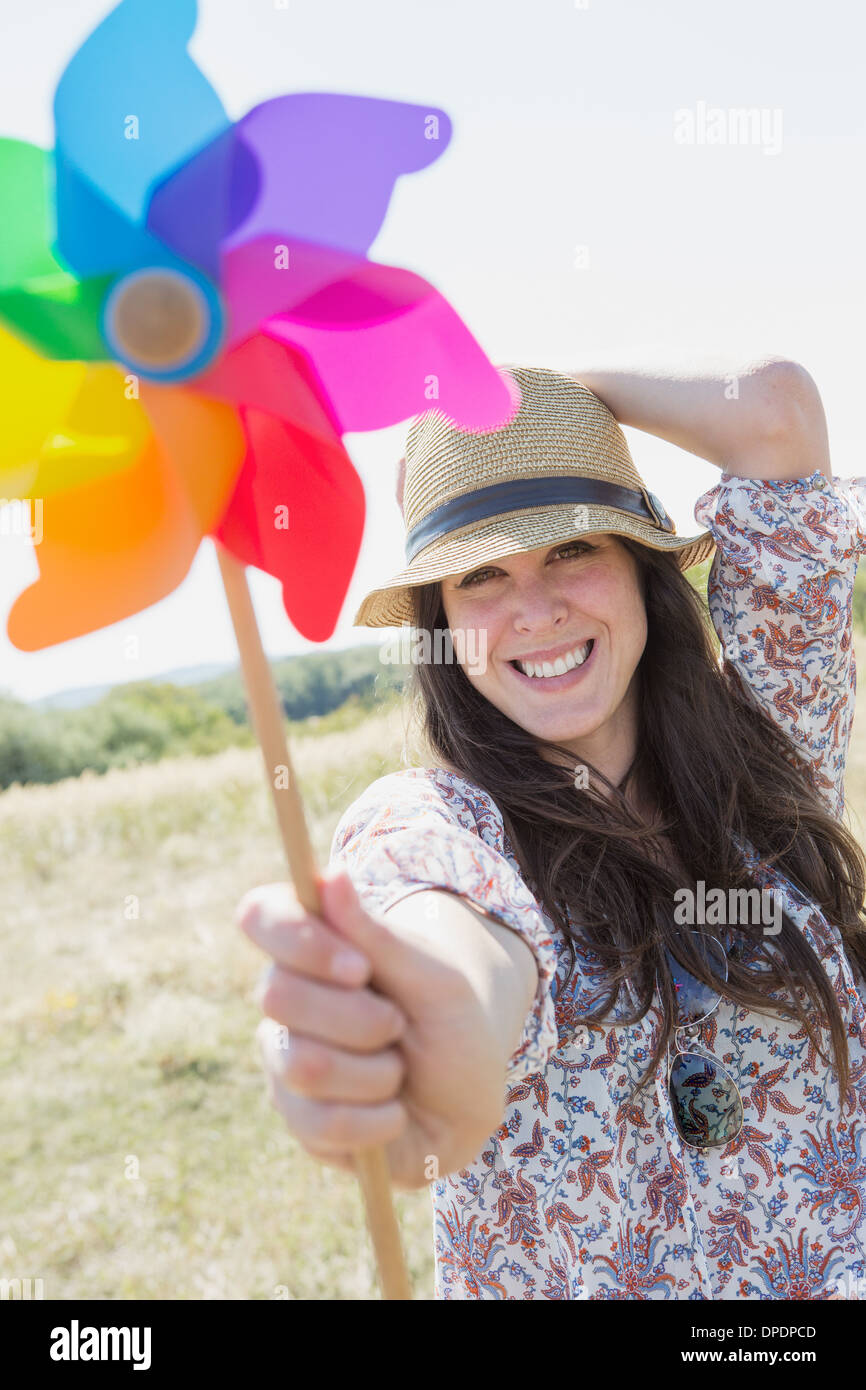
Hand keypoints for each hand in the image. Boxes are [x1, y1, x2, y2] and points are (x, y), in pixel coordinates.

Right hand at [236, 868, 506, 1187]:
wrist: (471, 1101)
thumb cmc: (452, 1024)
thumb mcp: (432, 977)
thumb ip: (377, 935)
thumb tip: (330, 874)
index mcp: (313, 947)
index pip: (260, 915)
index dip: (299, 940)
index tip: (359, 967)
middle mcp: (287, 1001)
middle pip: (278, 995)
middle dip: (360, 1017)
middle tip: (398, 1024)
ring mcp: (285, 1061)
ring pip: (304, 1065)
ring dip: (376, 1073)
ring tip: (400, 1071)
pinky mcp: (298, 1121)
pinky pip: (319, 1124)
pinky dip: (376, 1120)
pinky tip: (395, 1113)